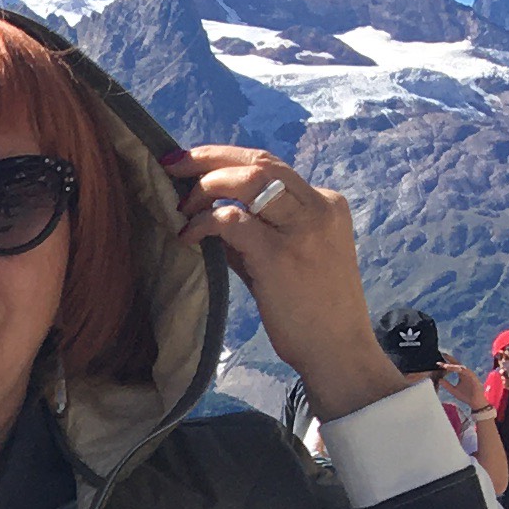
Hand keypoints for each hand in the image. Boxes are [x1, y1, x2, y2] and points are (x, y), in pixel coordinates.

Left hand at [167, 145, 402, 419]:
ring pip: (249, 179)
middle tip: (172, 165)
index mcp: (325, 203)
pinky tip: (187, 236)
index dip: (225, 159)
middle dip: (209, 158)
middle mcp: (319, 206)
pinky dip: (204, 222)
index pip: (271, 166)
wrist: (337, 350)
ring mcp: (303, 228)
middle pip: (260, 162)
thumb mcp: (285, 257)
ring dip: (206, 186)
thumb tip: (210, 212)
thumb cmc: (309, 310)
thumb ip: (256, 231)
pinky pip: (233, 219)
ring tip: (181, 207)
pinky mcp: (280, 255)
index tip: (190, 164)